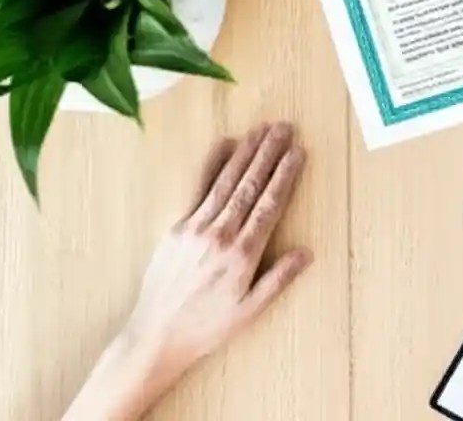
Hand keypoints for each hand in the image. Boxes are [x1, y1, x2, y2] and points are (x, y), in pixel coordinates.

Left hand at [64, 121, 311, 420]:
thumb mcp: (250, 312)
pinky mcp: (177, 228)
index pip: (269, 205)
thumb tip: (306, 254)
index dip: (285, 176)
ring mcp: (195, 228)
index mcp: (242, 255)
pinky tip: (223, 147)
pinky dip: (212, 166)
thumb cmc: (206, 328)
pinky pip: (198, 189)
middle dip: (269, 154)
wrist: (156, 335)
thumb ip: (278, 280)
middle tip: (283, 128)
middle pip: (249, 186)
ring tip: (260, 131)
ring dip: (245, 154)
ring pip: (226, 182)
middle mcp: (219, 235)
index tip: (297, 153)